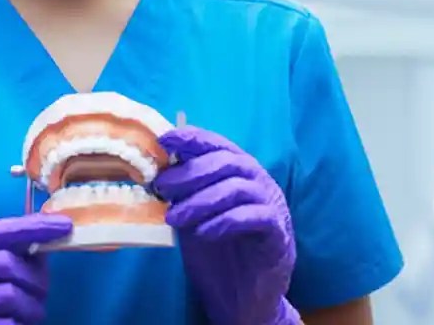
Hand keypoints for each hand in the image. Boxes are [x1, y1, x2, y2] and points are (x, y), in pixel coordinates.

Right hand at [0, 213, 71, 323]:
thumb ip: (10, 255)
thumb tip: (47, 242)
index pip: (2, 230)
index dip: (35, 226)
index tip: (65, 225)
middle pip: (8, 263)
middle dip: (35, 278)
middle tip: (42, 293)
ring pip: (10, 295)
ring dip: (31, 307)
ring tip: (30, 314)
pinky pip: (8, 324)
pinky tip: (17, 324)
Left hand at [154, 126, 299, 324]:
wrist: (243, 295)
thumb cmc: (219, 251)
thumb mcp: (194, 216)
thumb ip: (182, 194)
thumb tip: (155, 174)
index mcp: (239, 172)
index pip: (218, 145)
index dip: (192, 138)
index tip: (164, 140)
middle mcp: (258, 182)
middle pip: (227, 162)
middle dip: (190, 172)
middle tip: (163, 188)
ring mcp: (272, 205)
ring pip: (238, 188)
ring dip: (201, 200)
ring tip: (175, 218)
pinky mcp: (278, 233)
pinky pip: (254, 217)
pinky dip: (224, 221)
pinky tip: (204, 233)